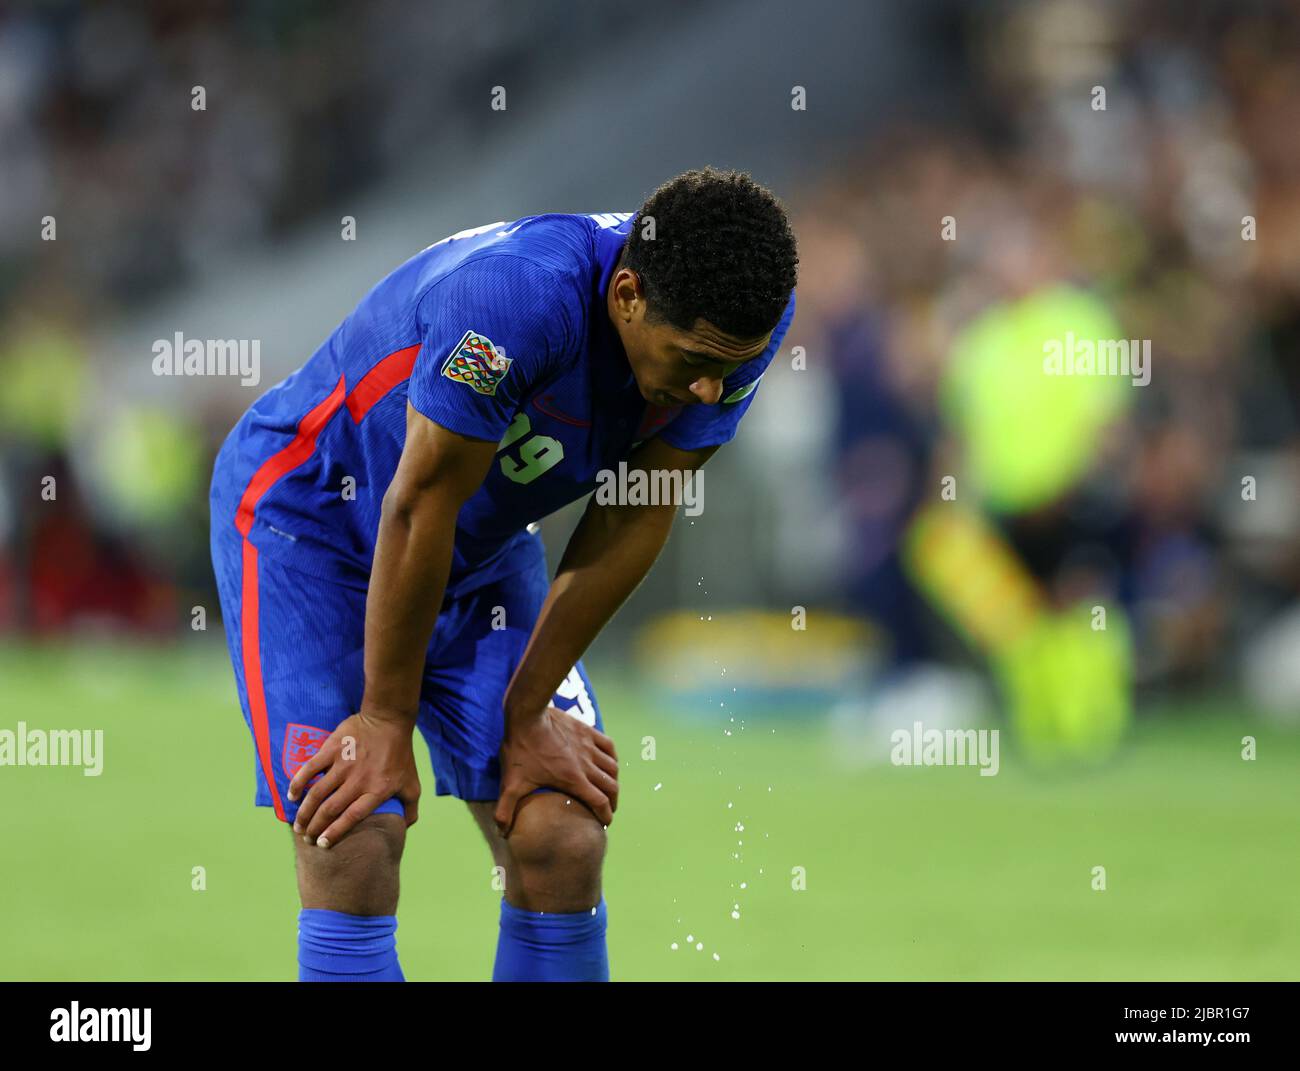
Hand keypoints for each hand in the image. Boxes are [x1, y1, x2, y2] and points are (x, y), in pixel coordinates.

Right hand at [287, 710, 420, 847]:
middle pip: (330, 809)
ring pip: (317, 793)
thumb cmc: (401, 755)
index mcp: (377, 790)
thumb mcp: (412, 784)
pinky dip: (298, 783)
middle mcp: (359, 780)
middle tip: (306, 837)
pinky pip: (310, 769)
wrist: (389, 720)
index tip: (323, 844)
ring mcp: (344, 764)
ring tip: (298, 825)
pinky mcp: (332, 749)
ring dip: (304, 812)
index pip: (352, 817)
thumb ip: (410, 809)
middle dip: (315, 827)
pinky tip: (292, 796)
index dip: (335, 832)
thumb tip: (405, 828)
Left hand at [495, 706, 618, 836]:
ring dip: (613, 781)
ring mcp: (589, 747)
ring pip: (612, 768)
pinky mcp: (588, 732)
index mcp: (574, 780)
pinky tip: (608, 761)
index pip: (600, 803)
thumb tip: (502, 834)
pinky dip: (612, 757)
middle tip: (607, 809)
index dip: (606, 816)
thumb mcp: (511, 783)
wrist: (527, 716)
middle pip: (611, 787)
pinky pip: (609, 746)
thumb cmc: (521, 750)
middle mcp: (587, 765)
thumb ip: (506, 809)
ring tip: (609, 789)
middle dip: (612, 802)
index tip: (604, 823)